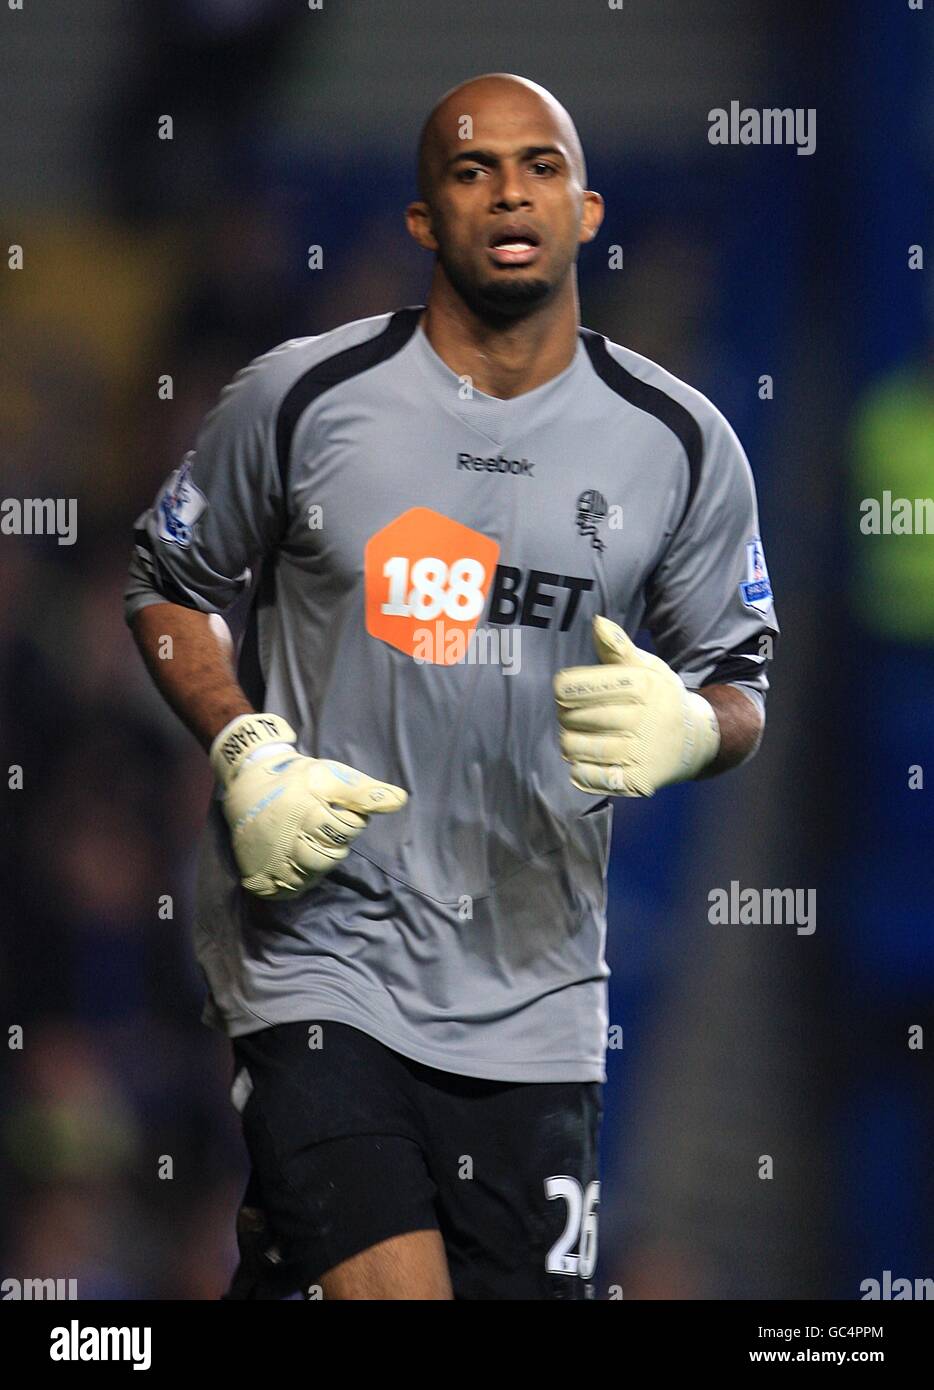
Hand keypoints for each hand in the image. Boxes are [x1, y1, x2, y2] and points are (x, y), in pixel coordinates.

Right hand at [210, 714, 407, 898]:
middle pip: (329, 858)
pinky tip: (297, 861)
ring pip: (310, 876)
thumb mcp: (332, 776)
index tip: (337, 811)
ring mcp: (270, 861)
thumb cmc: (298, 779)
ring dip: (317, 863)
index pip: (347, 831)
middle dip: (335, 844)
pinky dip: (298, 879)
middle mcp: (285, 840)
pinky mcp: (257, 876)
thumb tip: (401, 800)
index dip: (350, 822)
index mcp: (306, 812)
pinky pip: (288, 890)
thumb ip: (365, 792)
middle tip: (322, 828)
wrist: (248, 783)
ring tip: (310, 842)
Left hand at [553, 615, 719, 796]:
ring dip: (570, 743)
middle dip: (566, 716)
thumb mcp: (646, 668)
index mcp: (641, 685)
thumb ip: (618, 647)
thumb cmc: (659, 699)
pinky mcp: (635, 781)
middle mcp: (641, 719)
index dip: (563, 689)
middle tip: (576, 716)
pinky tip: (590, 759)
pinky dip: (580, 769)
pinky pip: (585, 776)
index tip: (569, 692)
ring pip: (573, 747)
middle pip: (570, 717)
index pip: (572, 687)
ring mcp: (639, 753)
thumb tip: (597, 622)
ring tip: (581, 737)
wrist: (694, 741)